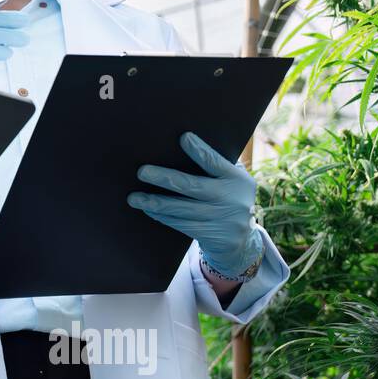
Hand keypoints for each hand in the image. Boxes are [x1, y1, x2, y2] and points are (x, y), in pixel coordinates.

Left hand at [126, 132, 262, 275]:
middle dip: (164, 178)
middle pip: (192, 186)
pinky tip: (148, 209)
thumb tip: (183, 145)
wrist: (244, 240)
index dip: (200, 151)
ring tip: (134, 198)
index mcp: (236, 179)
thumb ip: (216, 167)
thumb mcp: (232, 182)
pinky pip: (182, 224)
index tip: (183, 137)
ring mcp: (222, 219)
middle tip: (142, 172)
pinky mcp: (212, 236)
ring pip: (182, 209)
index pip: (215, 162)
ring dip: (155, 202)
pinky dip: (163, 216)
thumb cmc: (229, 199)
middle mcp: (231, 198)